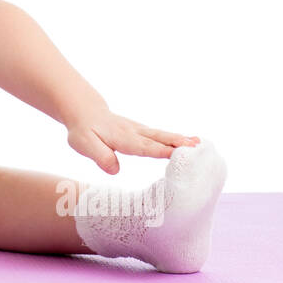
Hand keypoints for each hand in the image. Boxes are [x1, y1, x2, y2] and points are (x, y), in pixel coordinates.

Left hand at [65, 107, 199, 174]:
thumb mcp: (84, 144)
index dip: (161, 151)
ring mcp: (139, 130)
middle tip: (197, 146)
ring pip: (161, 135)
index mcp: (122, 138)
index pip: (144, 147)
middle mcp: (134, 132)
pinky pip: (160, 135)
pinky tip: (189, 141)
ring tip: (199, 144)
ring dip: (180, 139)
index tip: (179, 154)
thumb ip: (100, 156)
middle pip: (158, 138)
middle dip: (178, 143)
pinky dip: (175, 138)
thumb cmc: (83, 131)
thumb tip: (115, 170)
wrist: (84, 112)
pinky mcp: (141, 131)